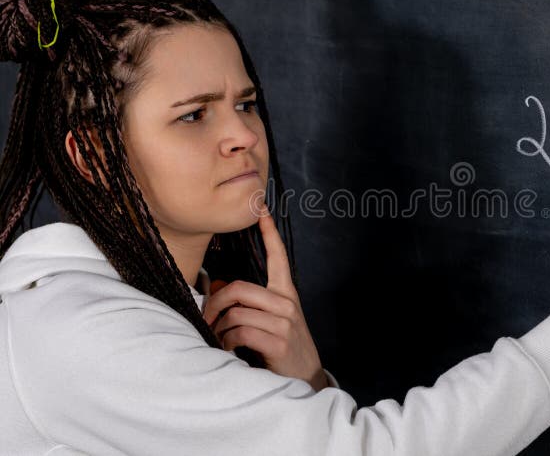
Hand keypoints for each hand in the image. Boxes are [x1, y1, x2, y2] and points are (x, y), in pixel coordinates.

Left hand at [202, 212, 328, 390]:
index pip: (278, 256)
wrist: (306, 376)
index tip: (261, 209)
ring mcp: (284, 322)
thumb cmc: (283, 345)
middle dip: (214, 304)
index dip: (269, 232)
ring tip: (220, 339)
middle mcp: (286, 303)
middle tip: (206, 319)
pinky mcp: (279, 342)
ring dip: (219, 329)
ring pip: (236, 312)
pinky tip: (230, 349)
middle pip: (239, 289)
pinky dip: (228, 342)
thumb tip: (218, 291)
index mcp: (286, 293)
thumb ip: (252, 303)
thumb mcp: (273, 320)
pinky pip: (241, 332)